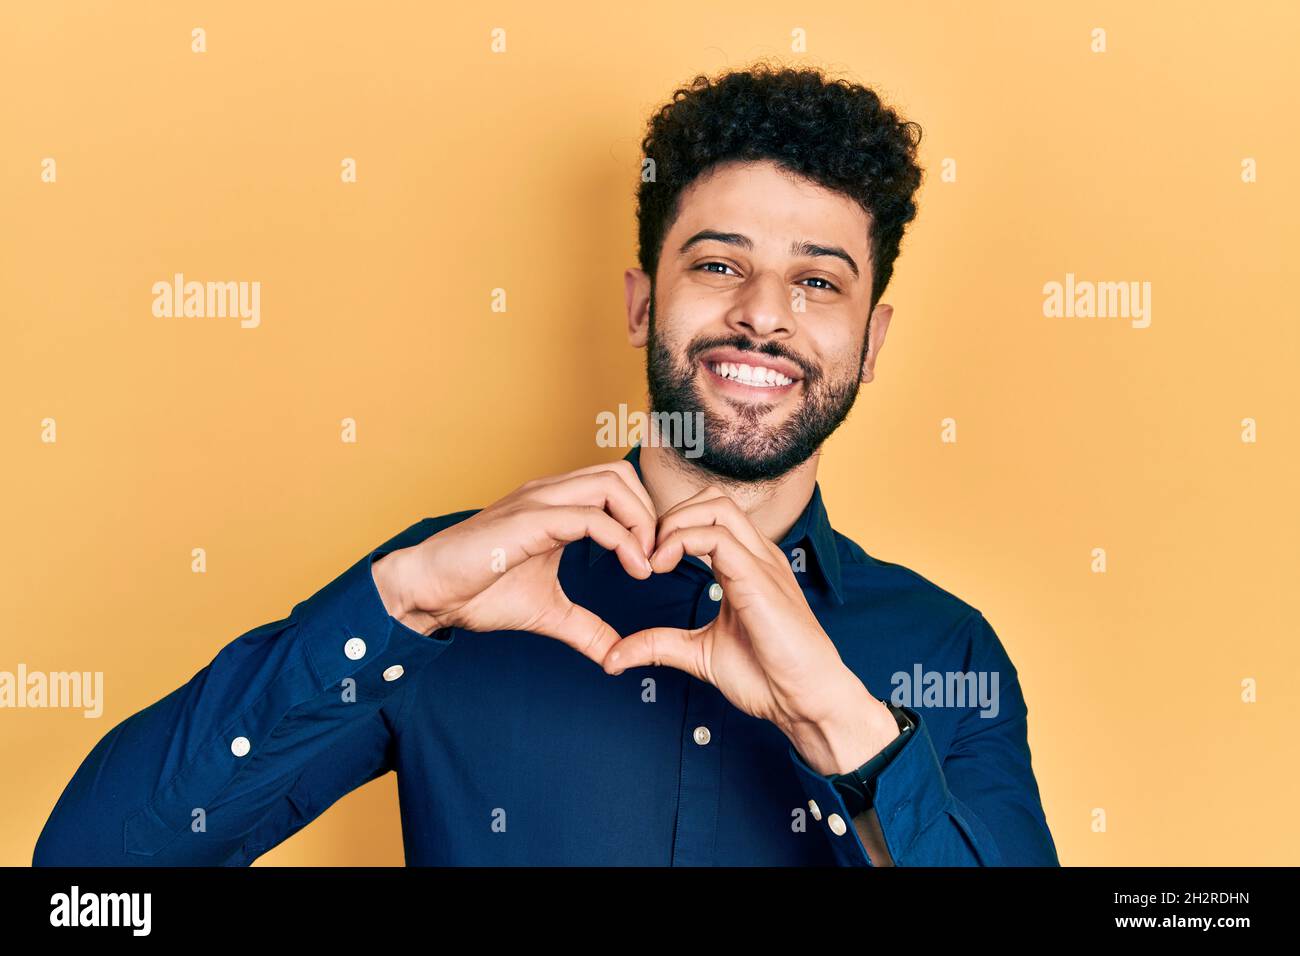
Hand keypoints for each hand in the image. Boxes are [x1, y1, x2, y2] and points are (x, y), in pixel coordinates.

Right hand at [379, 460, 656, 663]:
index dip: (644, 518)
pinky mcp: (529, 521)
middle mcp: (549, 493)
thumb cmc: (477, 592)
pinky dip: (621, 539)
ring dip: (641, 522)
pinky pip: (590, 517)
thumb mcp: (547, 611)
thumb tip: (616, 654)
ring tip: (645, 564)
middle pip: (622, 473)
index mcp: (555, 505)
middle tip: (655, 560)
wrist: (428, 591)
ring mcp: (538, 501)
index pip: (616, 485)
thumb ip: (585, 628)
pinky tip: (633, 569)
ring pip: (611, 483)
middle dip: (650, 513)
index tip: (652, 562)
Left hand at [599, 485, 897, 773]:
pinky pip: (718, 538)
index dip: (670, 528)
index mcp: (746, 566)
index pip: (707, 516)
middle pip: (710, 499)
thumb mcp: (700, 654)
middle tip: (644, 555)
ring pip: (714, 506)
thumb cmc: (768, 677)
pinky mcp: (760, 579)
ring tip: (652, 560)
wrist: (806, 701)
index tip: (644, 562)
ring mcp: (761, 563)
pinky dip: (680, 542)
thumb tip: (615, 656)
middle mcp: (756, 555)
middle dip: (668, 516)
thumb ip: (660, 644)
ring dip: (673, 524)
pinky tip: (661, 568)